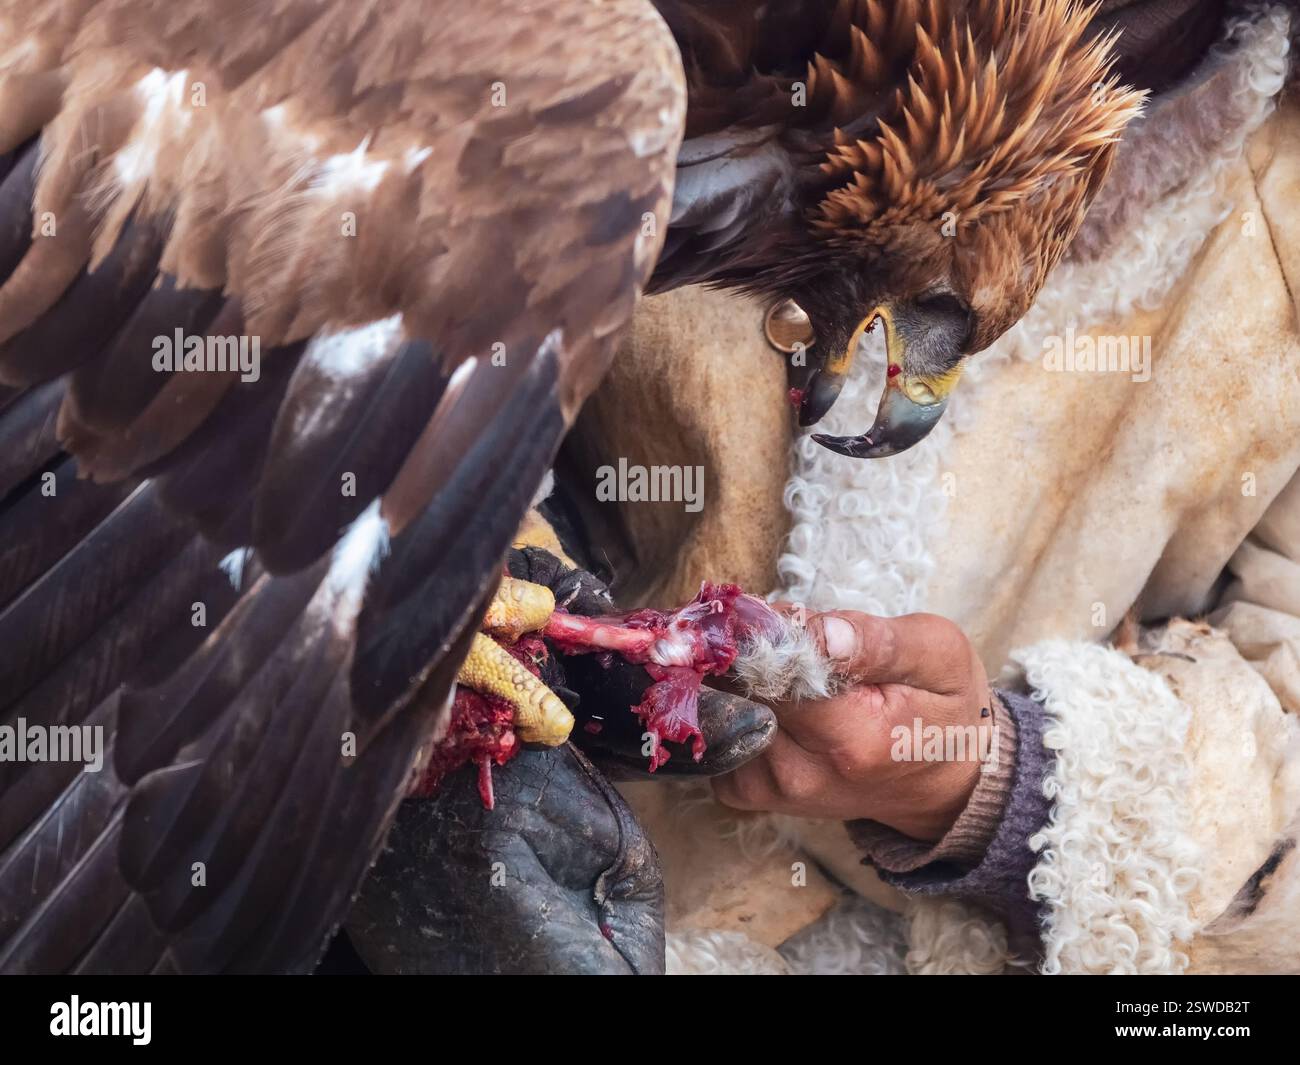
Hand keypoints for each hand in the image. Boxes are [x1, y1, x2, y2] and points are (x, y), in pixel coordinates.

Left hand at [712, 611, 995, 841]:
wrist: (942, 782)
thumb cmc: (942, 708)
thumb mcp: (938, 656)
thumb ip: (879, 642)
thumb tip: (823, 634)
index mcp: (855, 739)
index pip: (777, 671)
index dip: (765, 632)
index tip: (770, 611)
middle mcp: (803, 774)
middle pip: (741, 689)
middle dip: (743, 649)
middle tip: (766, 626)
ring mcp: (773, 788)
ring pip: (724, 707)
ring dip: (736, 676)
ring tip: (775, 663)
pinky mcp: (753, 793)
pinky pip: (717, 736)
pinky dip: (730, 706)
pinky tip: (764, 694)